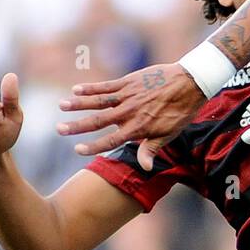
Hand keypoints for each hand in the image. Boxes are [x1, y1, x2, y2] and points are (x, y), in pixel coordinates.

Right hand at [56, 63, 205, 170]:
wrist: (191, 82)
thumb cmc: (180, 111)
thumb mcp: (170, 134)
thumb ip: (151, 149)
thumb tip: (144, 168)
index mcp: (138, 127)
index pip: (111, 140)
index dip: (93, 146)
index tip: (77, 149)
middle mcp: (130, 112)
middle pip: (99, 121)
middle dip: (77, 126)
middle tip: (58, 129)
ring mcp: (129, 95)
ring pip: (99, 101)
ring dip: (79, 104)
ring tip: (61, 106)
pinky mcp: (130, 81)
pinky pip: (107, 85)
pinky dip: (92, 87)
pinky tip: (76, 89)